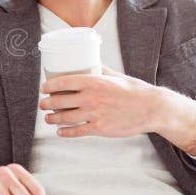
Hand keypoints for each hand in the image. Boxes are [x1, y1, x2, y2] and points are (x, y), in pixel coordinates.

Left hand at [39, 66, 195, 153]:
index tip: (44, 88)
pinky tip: (60, 131)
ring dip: (52, 118)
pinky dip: (65, 132)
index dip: (50, 86)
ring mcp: (95, 114)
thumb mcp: (116, 76)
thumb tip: (89, 62)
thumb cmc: (134, 90)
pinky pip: (76, 131)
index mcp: (94, 82)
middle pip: (60, 101)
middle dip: (47, 103)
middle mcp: (92, 98)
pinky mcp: (99, 128)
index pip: (64, 82)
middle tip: (43, 104)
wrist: (152, 109)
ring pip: (64, 118)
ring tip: (48, 118)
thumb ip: (100, 70)